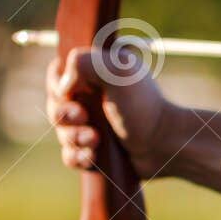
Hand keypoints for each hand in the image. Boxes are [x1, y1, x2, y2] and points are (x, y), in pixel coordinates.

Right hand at [47, 42, 174, 180]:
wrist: (165, 145)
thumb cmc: (144, 106)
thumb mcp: (117, 70)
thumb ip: (83, 62)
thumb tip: (63, 88)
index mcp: (95, 73)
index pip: (57, 74)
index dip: (58, 85)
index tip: (71, 92)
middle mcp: (92, 97)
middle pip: (55, 105)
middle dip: (65, 115)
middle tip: (84, 118)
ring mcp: (92, 125)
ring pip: (61, 133)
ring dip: (74, 138)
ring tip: (96, 140)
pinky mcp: (95, 150)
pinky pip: (69, 155)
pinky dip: (77, 157)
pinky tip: (92, 157)